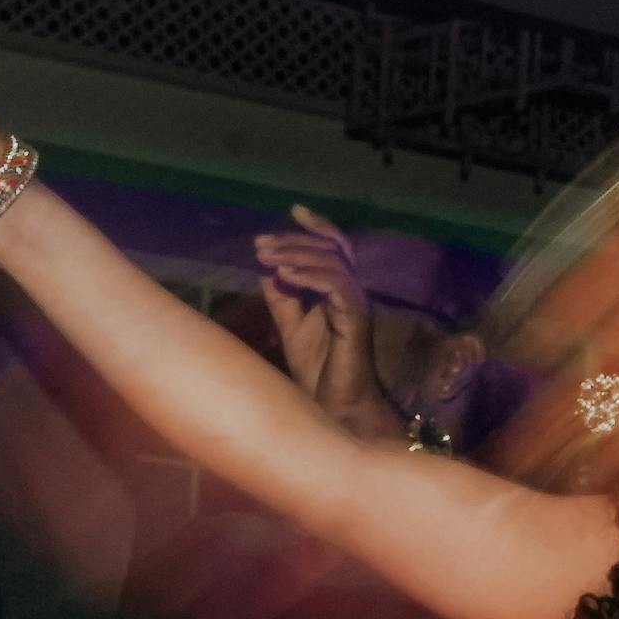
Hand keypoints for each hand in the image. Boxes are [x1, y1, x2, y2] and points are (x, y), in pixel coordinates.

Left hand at [252, 206, 390, 433]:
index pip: (335, 248)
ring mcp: (357, 305)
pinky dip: (310, 276)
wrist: (334, 406)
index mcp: (340, 292)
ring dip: (297, 255)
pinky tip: (284, 274)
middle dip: (295, 240)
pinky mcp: (356, 320)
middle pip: (332, 249)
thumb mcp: (291, 327)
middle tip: (261, 245)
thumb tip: (266, 268)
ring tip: (267, 257)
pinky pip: (337, 287)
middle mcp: (354, 293)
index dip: (317, 227)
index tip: (294, 211)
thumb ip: (282, 297)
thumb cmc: (318, 370)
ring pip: (334, 263)